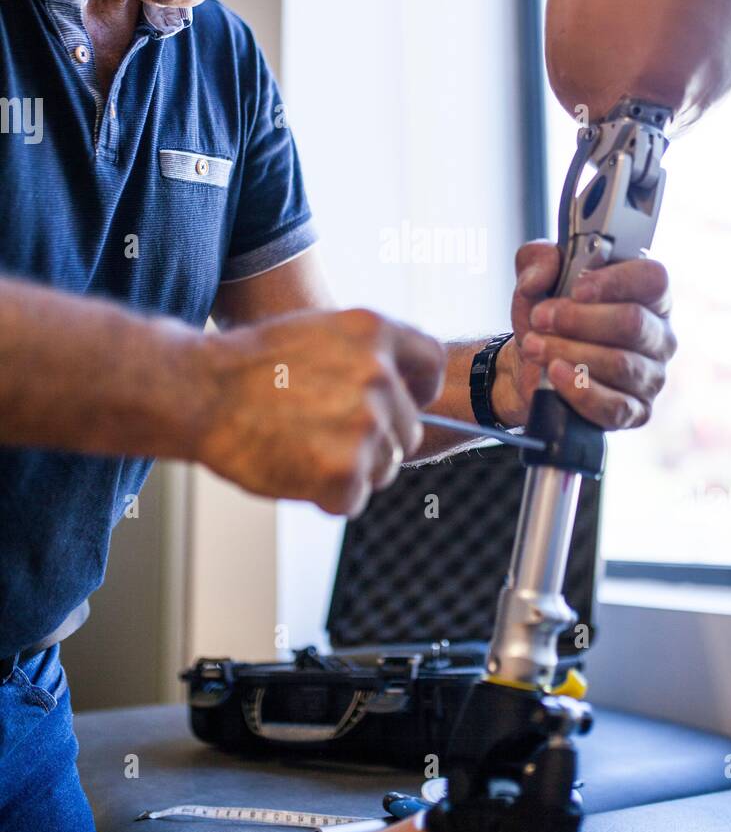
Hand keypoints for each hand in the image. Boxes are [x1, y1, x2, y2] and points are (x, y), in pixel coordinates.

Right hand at [193, 308, 445, 514]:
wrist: (197, 392)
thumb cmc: (249, 367)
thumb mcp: (318, 332)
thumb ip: (365, 355)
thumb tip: (400, 392)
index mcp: (375, 332)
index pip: (431, 364)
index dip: (420, 390)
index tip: (405, 403)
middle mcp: (380, 375)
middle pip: (407, 429)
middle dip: (374, 441)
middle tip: (320, 435)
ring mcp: (365, 424)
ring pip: (383, 467)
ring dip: (349, 469)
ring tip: (299, 447)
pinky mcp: (345, 471)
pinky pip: (353, 499)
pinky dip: (325, 497)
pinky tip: (292, 469)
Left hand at [494, 241, 676, 430]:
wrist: (528, 364)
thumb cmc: (548, 318)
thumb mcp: (536, 279)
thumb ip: (537, 261)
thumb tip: (541, 276)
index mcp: (647, 294)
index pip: (653, 279)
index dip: (615, 282)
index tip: (578, 289)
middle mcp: (657, 334)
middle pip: (633, 322)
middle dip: (578, 320)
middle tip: (542, 318)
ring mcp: (650, 376)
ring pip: (620, 364)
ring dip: (568, 352)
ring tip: (536, 346)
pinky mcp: (635, 412)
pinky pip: (615, 406)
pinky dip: (579, 390)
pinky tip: (555, 374)